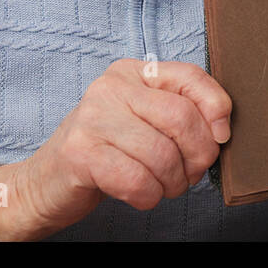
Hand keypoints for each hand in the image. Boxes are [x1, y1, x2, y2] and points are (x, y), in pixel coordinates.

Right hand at [0, 59, 229, 240]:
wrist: (46, 182)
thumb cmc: (107, 151)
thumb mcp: (144, 121)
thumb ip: (180, 113)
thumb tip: (221, 130)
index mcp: (133, 72)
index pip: (190, 76)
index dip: (216, 107)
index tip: (220, 137)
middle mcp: (110, 87)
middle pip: (181, 118)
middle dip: (198, 155)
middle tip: (191, 173)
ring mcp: (92, 118)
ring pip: (162, 153)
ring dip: (174, 182)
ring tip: (166, 186)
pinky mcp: (79, 153)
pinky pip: (136, 179)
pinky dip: (149, 195)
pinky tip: (143, 195)